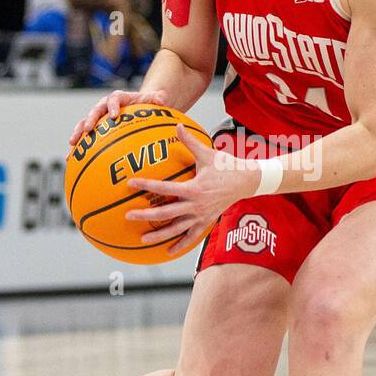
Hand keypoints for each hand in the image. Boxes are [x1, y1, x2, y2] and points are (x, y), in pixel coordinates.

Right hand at [69, 87, 169, 147]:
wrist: (136, 108)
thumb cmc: (146, 105)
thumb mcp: (153, 100)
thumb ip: (157, 98)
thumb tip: (162, 98)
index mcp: (119, 98)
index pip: (114, 98)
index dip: (112, 105)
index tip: (113, 115)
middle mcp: (105, 106)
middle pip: (95, 111)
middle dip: (90, 119)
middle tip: (87, 129)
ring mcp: (98, 118)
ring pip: (84, 123)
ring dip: (78, 132)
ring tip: (72, 144)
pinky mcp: (94, 129)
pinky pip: (84, 138)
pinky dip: (77, 147)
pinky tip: (70, 159)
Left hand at [125, 123, 259, 256]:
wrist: (247, 182)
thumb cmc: (226, 165)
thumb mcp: (207, 153)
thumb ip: (189, 141)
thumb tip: (177, 125)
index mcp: (193, 188)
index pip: (164, 187)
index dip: (146, 185)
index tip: (130, 183)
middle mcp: (195, 205)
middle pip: (166, 213)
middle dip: (145, 215)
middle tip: (128, 216)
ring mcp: (201, 216)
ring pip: (176, 229)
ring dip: (159, 235)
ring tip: (142, 240)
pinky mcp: (206, 222)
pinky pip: (191, 236)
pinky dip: (180, 244)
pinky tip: (168, 251)